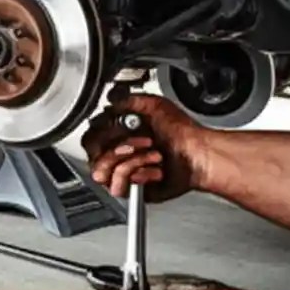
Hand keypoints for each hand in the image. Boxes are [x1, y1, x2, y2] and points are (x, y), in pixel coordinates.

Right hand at [81, 95, 210, 201]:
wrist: (198, 155)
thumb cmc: (182, 132)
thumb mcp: (154, 105)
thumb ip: (127, 99)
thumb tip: (110, 98)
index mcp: (119, 135)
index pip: (91, 138)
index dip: (102, 134)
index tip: (120, 127)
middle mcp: (119, 155)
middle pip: (93, 157)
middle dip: (119, 147)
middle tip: (144, 141)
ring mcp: (125, 174)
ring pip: (103, 172)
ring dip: (133, 160)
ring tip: (155, 155)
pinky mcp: (133, 191)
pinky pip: (120, 187)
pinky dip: (140, 174)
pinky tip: (155, 170)